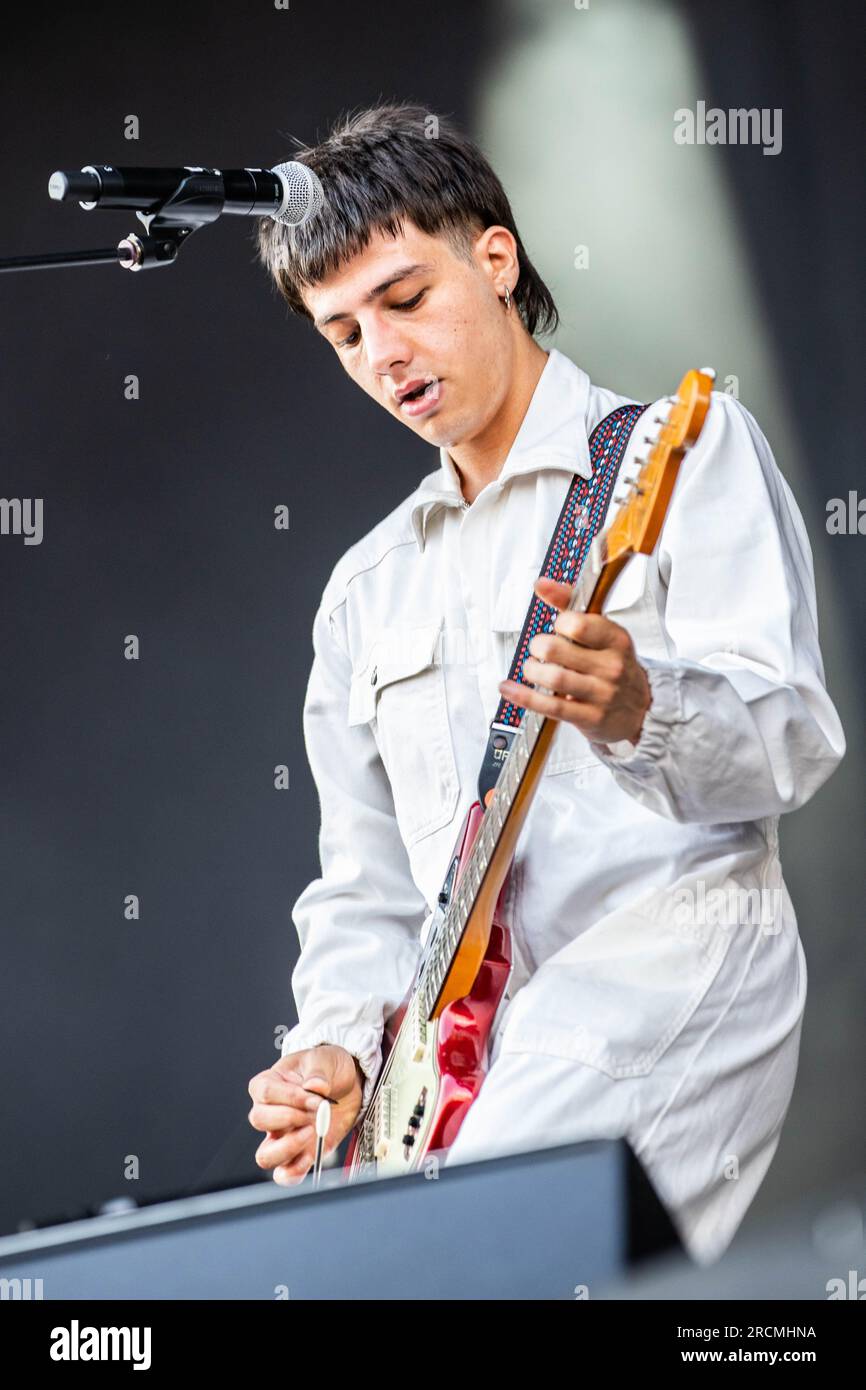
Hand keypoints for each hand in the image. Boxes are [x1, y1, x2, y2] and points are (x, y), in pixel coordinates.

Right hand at [247, 1044, 364, 1186]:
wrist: (348, 1086)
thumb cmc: (329, 1069)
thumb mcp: (325, 1059)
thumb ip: (318, 1071)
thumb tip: (314, 1086)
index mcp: (269, 1082)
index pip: (265, 1092)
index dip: (291, 1097)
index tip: (316, 1097)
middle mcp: (270, 1112)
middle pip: (259, 1120)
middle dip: (290, 1118)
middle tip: (316, 1112)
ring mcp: (282, 1136)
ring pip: (265, 1154)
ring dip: (288, 1147)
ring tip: (312, 1132)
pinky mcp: (298, 1154)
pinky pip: (284, 1174)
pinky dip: (294, 1172)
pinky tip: (310, 1157)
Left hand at [498, 576, 651, 747]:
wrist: (640, 708)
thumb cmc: (615, 665)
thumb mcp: (602, 632)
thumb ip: (571, 605)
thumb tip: (542, 584)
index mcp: (616, 640)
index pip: (577, 623)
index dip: (559, 622)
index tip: (558, 626)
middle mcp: (611, 666)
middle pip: (556, 649)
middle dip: (537, 646)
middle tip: (538, 648)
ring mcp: (602, 694)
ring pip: (552, 677)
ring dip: (531, 670)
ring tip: (531, 667)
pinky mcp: (589, 717)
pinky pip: (550, 706)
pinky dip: (523, 696)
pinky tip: (510, 688)